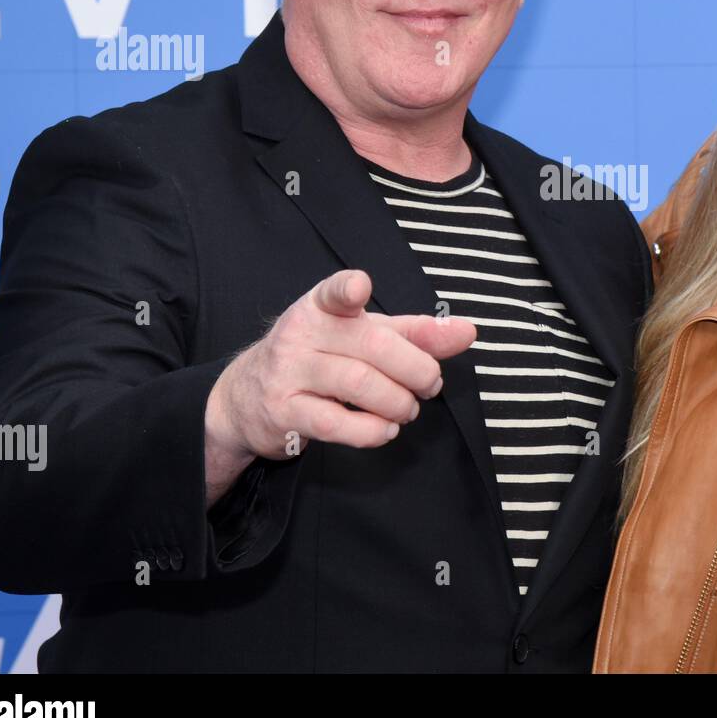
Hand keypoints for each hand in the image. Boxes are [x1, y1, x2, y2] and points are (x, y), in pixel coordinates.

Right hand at [205, 269, 475, 479]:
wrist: (248, 397)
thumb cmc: (322, 357)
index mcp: (322, 306)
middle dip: (416, 369)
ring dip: (398, 402)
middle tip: (429, 386)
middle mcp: (302, 334)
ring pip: (359, 385)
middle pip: (373, 346)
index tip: (360, 287)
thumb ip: (416, 334)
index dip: (348, 289)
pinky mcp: (284, 411)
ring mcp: (289, 372)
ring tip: (408, 410)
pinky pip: (337, 423)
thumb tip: (468, 331)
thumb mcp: (365, 335)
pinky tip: (386, 429)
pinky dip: (371, 430)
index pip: (335, 291)